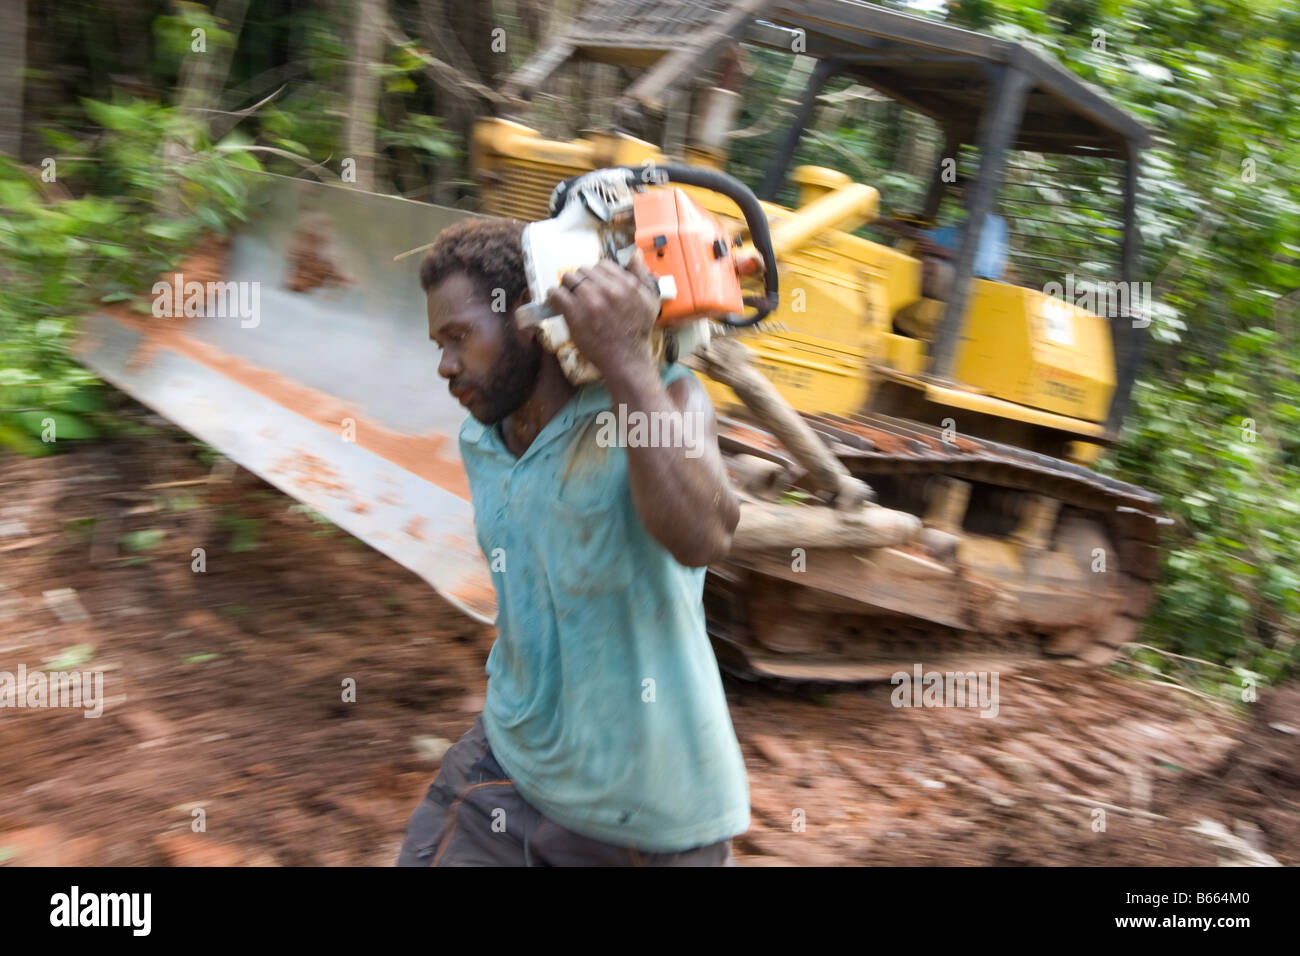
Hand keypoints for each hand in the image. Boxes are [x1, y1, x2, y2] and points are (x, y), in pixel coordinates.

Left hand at [545, 254, 661, 375]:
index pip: (602, 265)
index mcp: (626, 284)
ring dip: (566, 287)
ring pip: (568, 278)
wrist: (626, 359)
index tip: (594, 285)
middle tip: (580, 293)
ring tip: (569, 297)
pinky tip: (557, 303)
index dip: (596, 275)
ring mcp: (590, 301)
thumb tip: (636, 254)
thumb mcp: (650, 301)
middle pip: (583, 270)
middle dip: (581, 280)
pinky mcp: (574, 313)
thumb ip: (642, 276)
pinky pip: (557, 293)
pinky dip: (554, 296)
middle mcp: (609, 290)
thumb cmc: (637, 332)